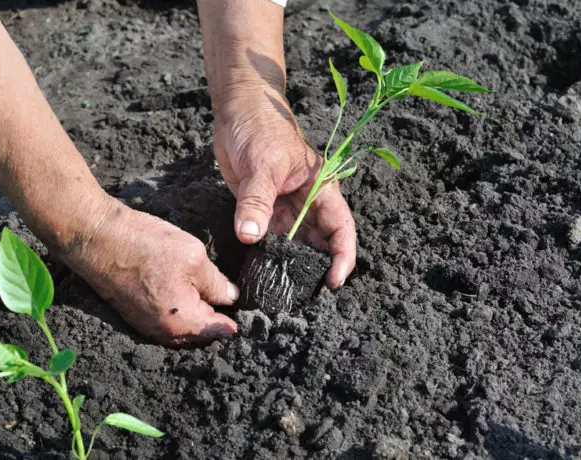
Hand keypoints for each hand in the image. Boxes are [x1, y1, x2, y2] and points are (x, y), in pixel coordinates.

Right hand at [62, 201, 238, 344]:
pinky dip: (181, 311)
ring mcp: (147, 326)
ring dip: (199, 315)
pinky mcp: (136, 314)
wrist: (96, 237)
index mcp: (183, 322)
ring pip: (185, 327)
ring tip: (213, 293)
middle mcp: (164, 332)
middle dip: (218, 319)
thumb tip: (231, 297)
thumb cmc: (145, 245)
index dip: (237, 320)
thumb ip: (217, 283)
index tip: (251, 311)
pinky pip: (168, 320)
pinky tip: (188, 291)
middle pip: (202, 334)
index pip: (220, 331)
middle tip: (234, 299)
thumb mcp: (194, 257)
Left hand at [213, 84, 356, 288]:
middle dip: (317, 268)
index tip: (333, 282)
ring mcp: (286, 208)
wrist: (237, 110)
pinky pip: (270, 238)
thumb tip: (250, 236)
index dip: (343, 257)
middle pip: (321, 243)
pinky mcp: (264, 210)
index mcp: (322, 188)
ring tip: (285, 291)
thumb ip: (256, 201)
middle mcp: (307, 203)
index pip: (341, 228)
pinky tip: (263, 272)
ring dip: (292, 265)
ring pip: (296, 245)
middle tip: (305, 296)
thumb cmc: (260, 127)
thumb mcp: (262, 164)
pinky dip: (268, 255)